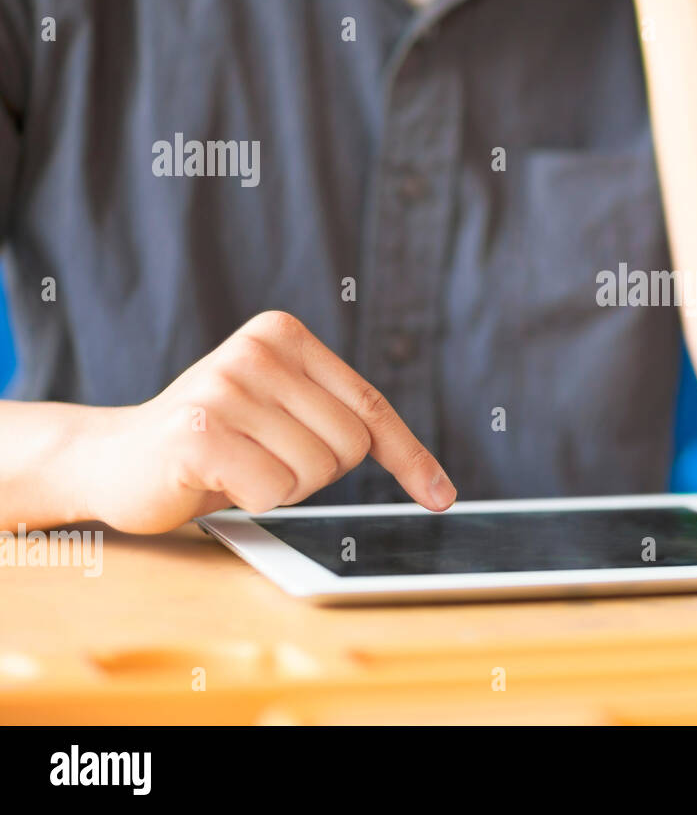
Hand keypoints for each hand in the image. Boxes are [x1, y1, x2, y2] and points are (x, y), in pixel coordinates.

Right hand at [78, 311, 454, 533]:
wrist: (117, 458)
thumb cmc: (218, 442)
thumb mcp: (285, 411)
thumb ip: (340, 417)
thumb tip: (434, 480)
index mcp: (284, 335)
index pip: (369, 406)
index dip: (409, 457)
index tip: (440, 497)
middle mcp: (257, 350)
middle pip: (349, 446)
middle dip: (315, 472)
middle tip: (262, 459)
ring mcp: (224, 386)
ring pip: (314, 472)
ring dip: (281, 487)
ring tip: (237, 465)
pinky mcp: (198, 430)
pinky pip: (273, 491)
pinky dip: (252, 500)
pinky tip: (215, 478)